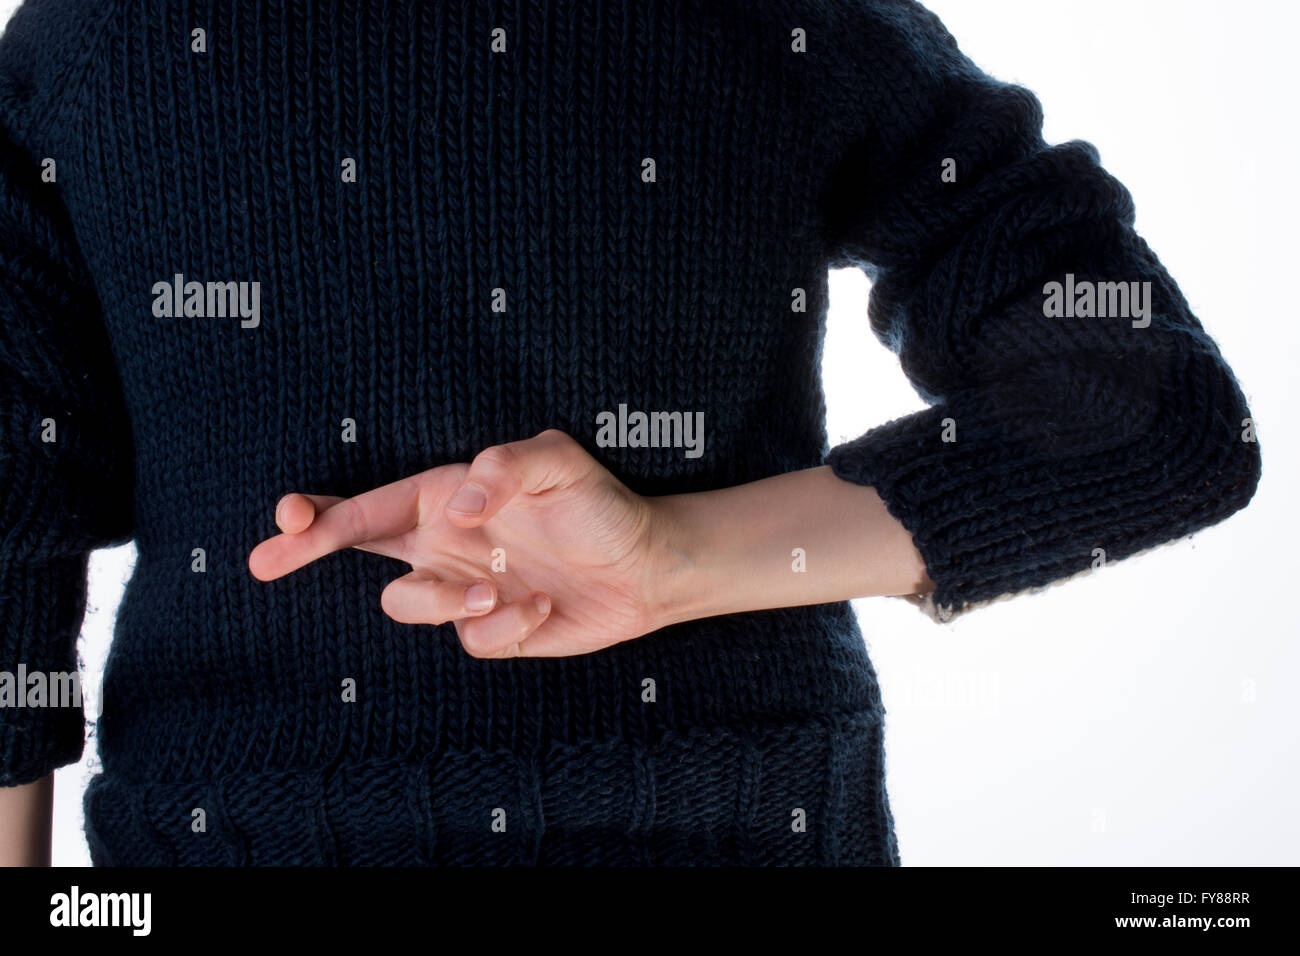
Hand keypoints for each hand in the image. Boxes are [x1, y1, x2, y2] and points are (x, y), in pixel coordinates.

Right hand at [248, 429, 669, 657]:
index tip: (287, 518)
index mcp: (447, 498)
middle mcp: (444, 542)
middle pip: (355, 547)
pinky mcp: (491, 630)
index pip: (370, 504)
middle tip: (268, 561)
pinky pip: (470, 640)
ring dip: (443, 602)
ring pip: (410, 605)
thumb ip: (505, 466)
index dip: (321, 513)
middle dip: (307, 552)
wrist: (646, 566)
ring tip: (496, 593)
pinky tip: (541, 607)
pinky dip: (504, 627)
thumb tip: (458, 506)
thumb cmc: (599, 505)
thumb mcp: (559, 463)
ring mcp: (463, 588)